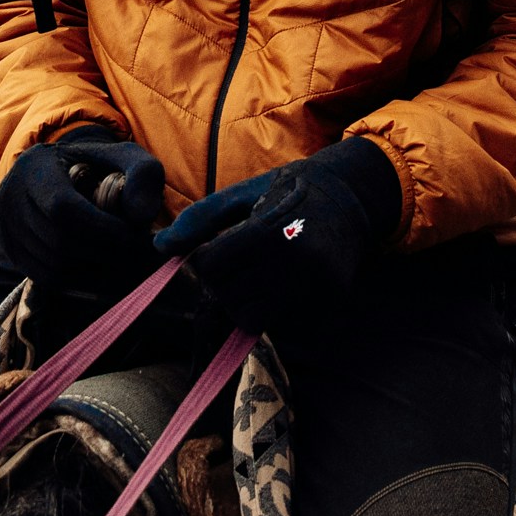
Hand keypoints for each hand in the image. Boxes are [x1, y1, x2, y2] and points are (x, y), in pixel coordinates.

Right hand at [0, 130, 169, 296]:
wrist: (63, 173)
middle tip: (134, 255)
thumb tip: (141, 216)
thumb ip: (142, 174)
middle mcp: (11, 196)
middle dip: (102, 252)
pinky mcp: (12, 250)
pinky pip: (45, 278)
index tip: (131, 236)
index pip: (62, 208)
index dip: (100, 228)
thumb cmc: (98, 166)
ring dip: (93, 270)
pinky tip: (100, 269)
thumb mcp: (124, 156)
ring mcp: (6, 226)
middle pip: (58, 241)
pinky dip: (78, 280)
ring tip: (121, 261)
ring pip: (52, 265)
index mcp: (36, 167)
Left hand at [154, 139, 400, 334]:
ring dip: (248, 302)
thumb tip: (160, 248)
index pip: (211, 267)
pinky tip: (286, 285)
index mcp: (269, 229)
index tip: (222, 248)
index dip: (208, 260)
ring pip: (254, 319)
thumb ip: (202, 218)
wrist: (355, 194)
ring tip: (261, 277)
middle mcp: (295, 261)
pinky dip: (276, 310)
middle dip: (226, 285)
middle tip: (243, 264)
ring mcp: (317, 285)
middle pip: (229, 298)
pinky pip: (285, 324)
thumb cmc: (291, 191)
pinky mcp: (333, 300)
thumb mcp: (246, 193)